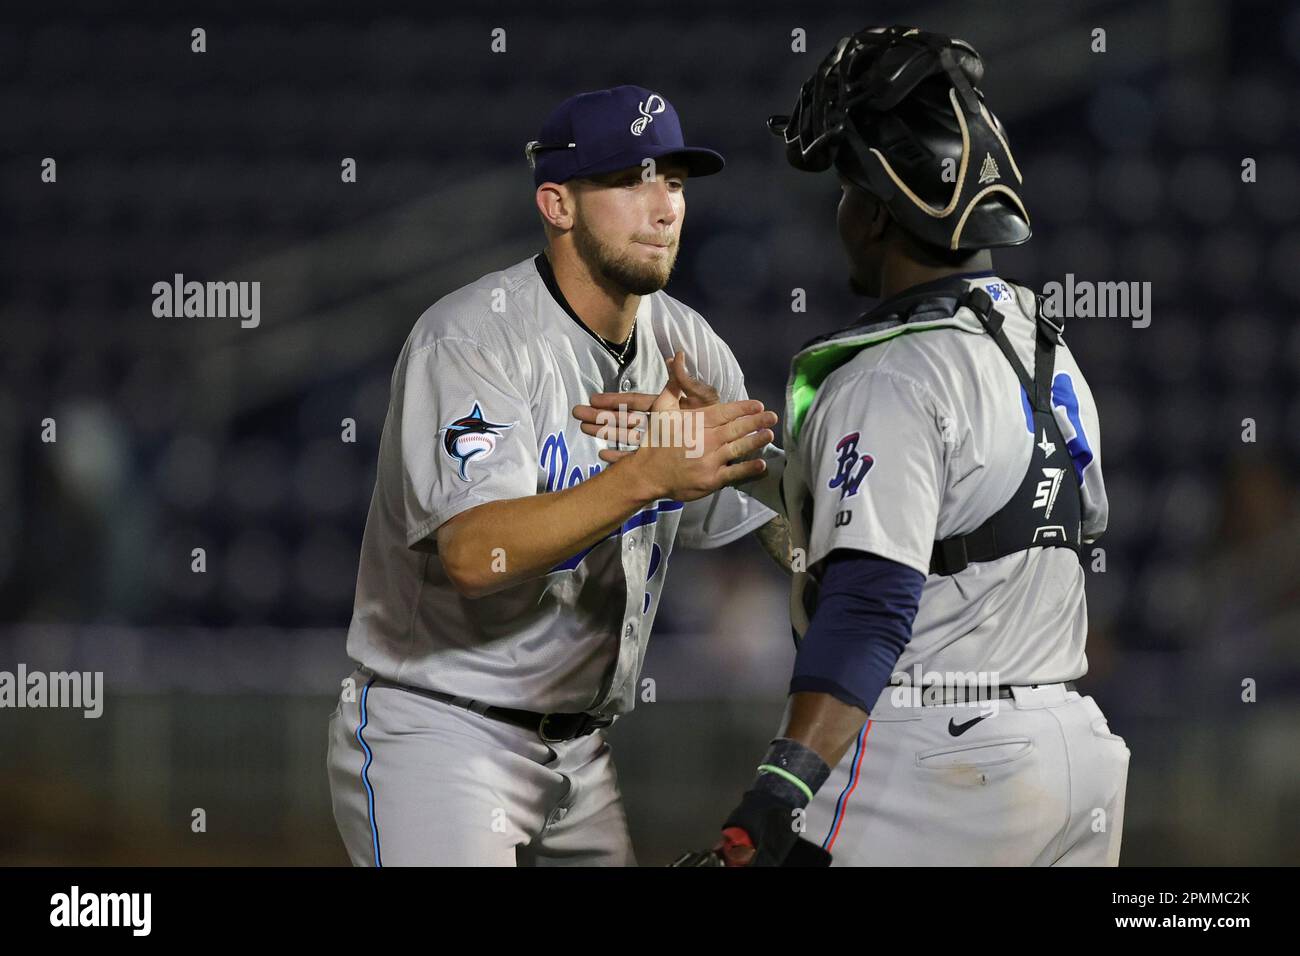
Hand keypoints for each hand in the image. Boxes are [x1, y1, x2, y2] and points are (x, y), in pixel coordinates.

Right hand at [572, 351, 720, 446]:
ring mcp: (657, 440)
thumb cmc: (716, 414)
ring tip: (584, 430)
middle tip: (577, 415)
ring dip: (605, 432)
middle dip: (600, 416)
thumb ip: (687, 382)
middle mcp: (657, 422)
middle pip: (623, 418)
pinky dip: (620, 456)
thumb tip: (676, 356)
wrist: (727, 438)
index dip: (614, 400)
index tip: (593, 399)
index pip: (634, 402)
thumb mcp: (703, 397)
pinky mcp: (660, 456)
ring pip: (625, 435)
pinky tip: (603, 457)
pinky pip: (637, 457)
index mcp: (665, 407)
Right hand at [602, 383, 775, 503]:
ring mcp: (709, 461)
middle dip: (756, 421)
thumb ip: (674, 384)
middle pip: (736, 429)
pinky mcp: (711, 480)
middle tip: (773, 416)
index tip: (759, 405)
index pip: (725, 412)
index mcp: (697, 422)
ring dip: (756, 441)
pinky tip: (761, 463)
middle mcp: (706, 440)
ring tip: (770, 434)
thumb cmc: (657, 439)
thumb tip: (678, 356)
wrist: (647, 473)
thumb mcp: (662, 408)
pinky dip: (748, 468)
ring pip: (738, 448)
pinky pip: (734, 473)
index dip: (743, 408)